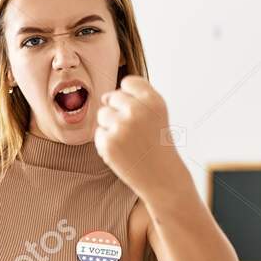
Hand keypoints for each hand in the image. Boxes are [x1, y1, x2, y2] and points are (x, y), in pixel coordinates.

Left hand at [93, 75, 176, 192]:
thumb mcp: (157, 114)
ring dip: (110, 126)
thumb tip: (105, 97)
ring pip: (102, 114)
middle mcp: (137, 110)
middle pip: (112, 97)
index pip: (128, 82)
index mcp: (153, 100)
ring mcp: (121, 127)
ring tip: (128, 141)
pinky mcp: (108, 143)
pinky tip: (122, 152)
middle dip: (119, 112)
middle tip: (135, 131)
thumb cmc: (157, 145)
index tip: (139, 113)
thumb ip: (136, 98)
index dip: (130, 97)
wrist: (162, 177)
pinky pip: (98, 133)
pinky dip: (106, 143)